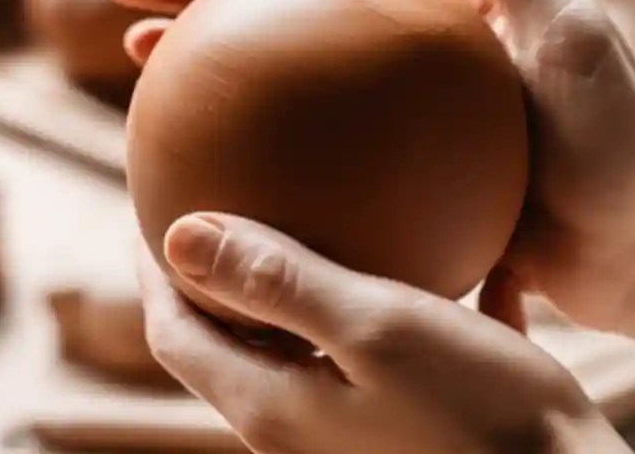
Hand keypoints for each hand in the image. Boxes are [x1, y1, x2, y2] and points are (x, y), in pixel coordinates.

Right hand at [111, 0, 634, 329]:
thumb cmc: (623, 140)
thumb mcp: (570, 31)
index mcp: (439, 1)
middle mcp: (404, 53)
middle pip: (281, 9)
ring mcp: (390, 121)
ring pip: (279, 86)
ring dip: (206, 69)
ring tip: (136, 67)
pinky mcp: (391, 184)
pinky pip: (307, 167)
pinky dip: (253, 164)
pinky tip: (203, 177)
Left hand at [140, 212, 630, 453]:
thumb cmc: (481, 414)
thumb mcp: (375, 328)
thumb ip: (277, 282)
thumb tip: (175, 233)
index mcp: (273, 407)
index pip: (174, 335)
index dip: (154, 271)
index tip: (153, 204)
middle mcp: (300, 429)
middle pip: (227, 346)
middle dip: (212, 279)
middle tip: (223, 202)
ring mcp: (357, 433)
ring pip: (303, 350)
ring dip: (293, 292)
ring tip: (314, 221)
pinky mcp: (416, 430)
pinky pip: (390, 357)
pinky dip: (394, 309)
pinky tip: (457, 259)